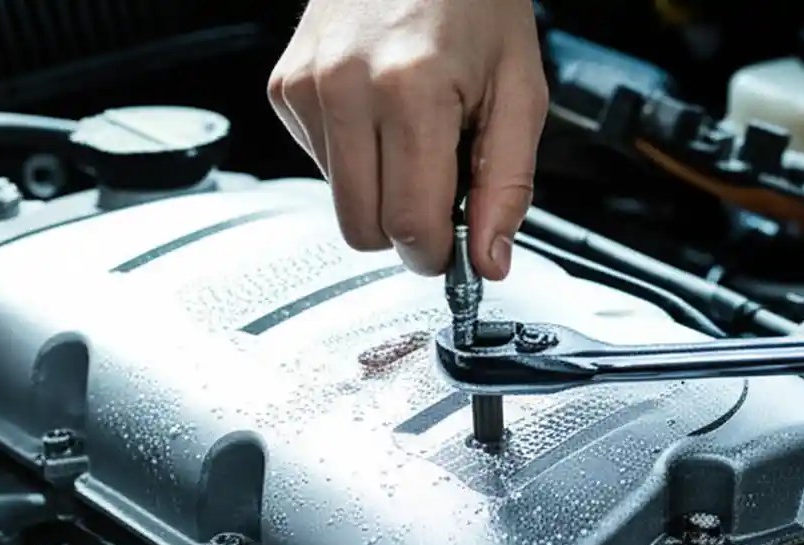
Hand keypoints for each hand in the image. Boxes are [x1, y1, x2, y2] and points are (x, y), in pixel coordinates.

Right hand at [266, 0, 547, 278]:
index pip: (410, 224)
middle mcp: (347, 87)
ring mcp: (307, 87)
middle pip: (364, 228)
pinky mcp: (284, 88)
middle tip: (438, 193)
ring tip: (412, 138)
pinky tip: (379, 116)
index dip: (437, 254)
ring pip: (340, 203)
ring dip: (380, 191)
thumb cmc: (474, 3)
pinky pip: (320, 167)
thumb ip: (507, 184)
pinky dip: (355, 159)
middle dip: (406, 231)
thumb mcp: (519, 90)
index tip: (454, 249)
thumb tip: (490, 260)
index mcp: (412, 89)